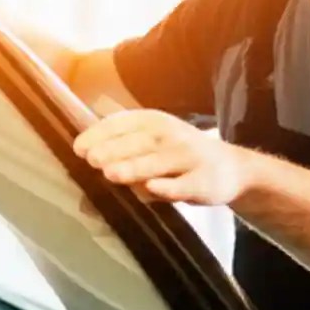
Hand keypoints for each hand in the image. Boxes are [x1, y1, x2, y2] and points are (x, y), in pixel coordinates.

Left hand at [73, 110, 250, 206]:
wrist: (231, 168)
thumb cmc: (178, 155)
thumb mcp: (152, 142)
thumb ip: (122, 148)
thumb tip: (84, 157)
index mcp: (154, 121)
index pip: (124, 123)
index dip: (101, 134)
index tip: (79, 148)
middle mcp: (171, 135)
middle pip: (140, 142)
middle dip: (115, 150)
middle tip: (92, 160)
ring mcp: (189, 158)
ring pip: (159, 162)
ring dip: (134, 167)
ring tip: (111, 174)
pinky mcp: (204, 182)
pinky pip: (184, 185)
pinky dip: (168, 187)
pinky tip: (153, 188)